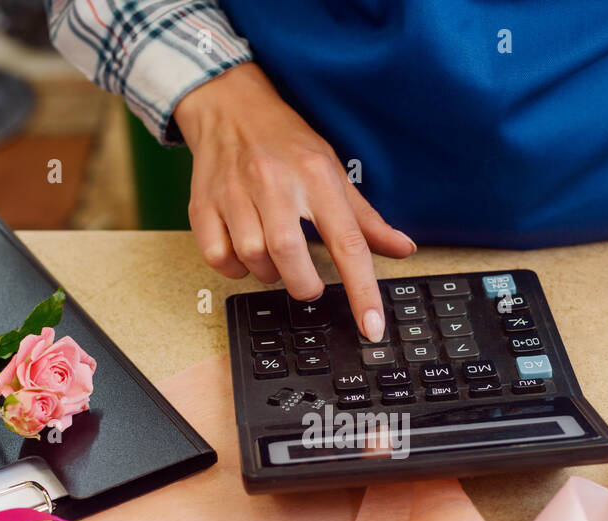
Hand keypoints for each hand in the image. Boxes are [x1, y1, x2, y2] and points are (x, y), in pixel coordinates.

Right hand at [174, 64, 414, 340]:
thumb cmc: (286, 143)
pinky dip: (233, 269)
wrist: (229, 105)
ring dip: (269, 274)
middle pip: (289, 254)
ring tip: (276, 262)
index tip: (372, 327)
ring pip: (252, 257)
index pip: (348, 243)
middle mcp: (274, 182)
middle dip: (304, 285)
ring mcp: (234, 192)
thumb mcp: (332, 171)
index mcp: (317, 177)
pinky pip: (217, 255)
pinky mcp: (203, 203)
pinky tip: (244, 256)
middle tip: (309, 284)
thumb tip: (403, 249)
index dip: (362, 292)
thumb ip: (366, 219)